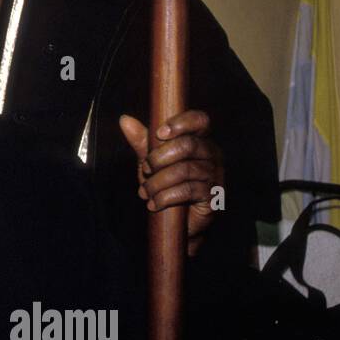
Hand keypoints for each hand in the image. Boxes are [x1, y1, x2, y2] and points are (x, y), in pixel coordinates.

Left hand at [120, 110, 224, 256]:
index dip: (181, 123)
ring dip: (157, 182)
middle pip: (187, 145)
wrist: (174, 219)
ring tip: (145, 192)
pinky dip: (165, 197)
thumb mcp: (151, 160)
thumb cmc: (166, 183)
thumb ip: (142, 141)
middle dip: (159, 158)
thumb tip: (124, 119)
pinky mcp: (213, 197)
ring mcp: (215, 175)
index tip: (159, 133)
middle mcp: (212, 155)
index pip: (200, 120)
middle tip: (145, 170)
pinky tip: (154, 204)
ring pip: (184, 170)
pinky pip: (187, 191)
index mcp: (200, 140)